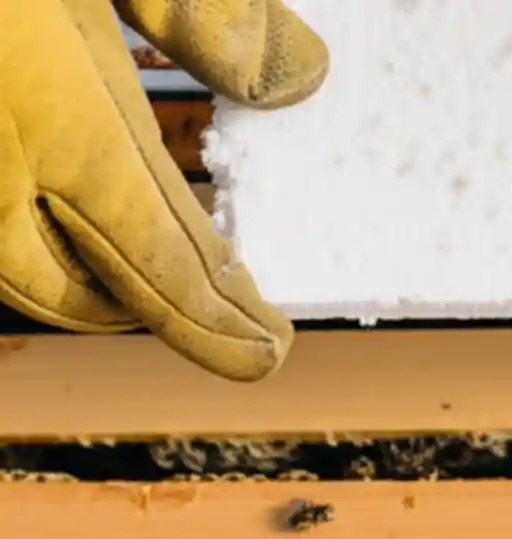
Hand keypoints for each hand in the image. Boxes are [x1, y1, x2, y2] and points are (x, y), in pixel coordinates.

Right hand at [0, 1, 327, 380]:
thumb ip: (209, 13)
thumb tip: (304, 80)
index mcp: (64, 127)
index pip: (166, 265)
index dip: (222, 322)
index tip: (269, 351)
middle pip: (86, 295)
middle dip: (165, 318)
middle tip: (231, 326)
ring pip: (14, 275)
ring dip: (88, 291)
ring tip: (148, 284)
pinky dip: (28, 247)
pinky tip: (56, 212)